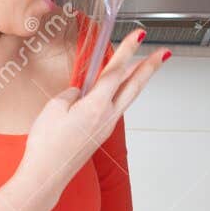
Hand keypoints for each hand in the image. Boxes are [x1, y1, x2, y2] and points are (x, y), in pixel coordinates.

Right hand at [14, 28, 166, 210]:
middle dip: (149, 67)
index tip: (140, 35)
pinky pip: (115, 107)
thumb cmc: (47, 145)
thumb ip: (71, 94)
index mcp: (96, 106)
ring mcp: (106, 127)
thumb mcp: (54, 109)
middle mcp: (107, 117)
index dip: (128, 50)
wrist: (46, 175)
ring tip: (143, 65)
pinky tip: (117, 89)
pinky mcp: (100, 134)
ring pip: (127, 97)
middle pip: (134, 86)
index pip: (116, 71)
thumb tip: (80, 92)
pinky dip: (121, 93)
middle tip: (163, 53)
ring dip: (136, 79)